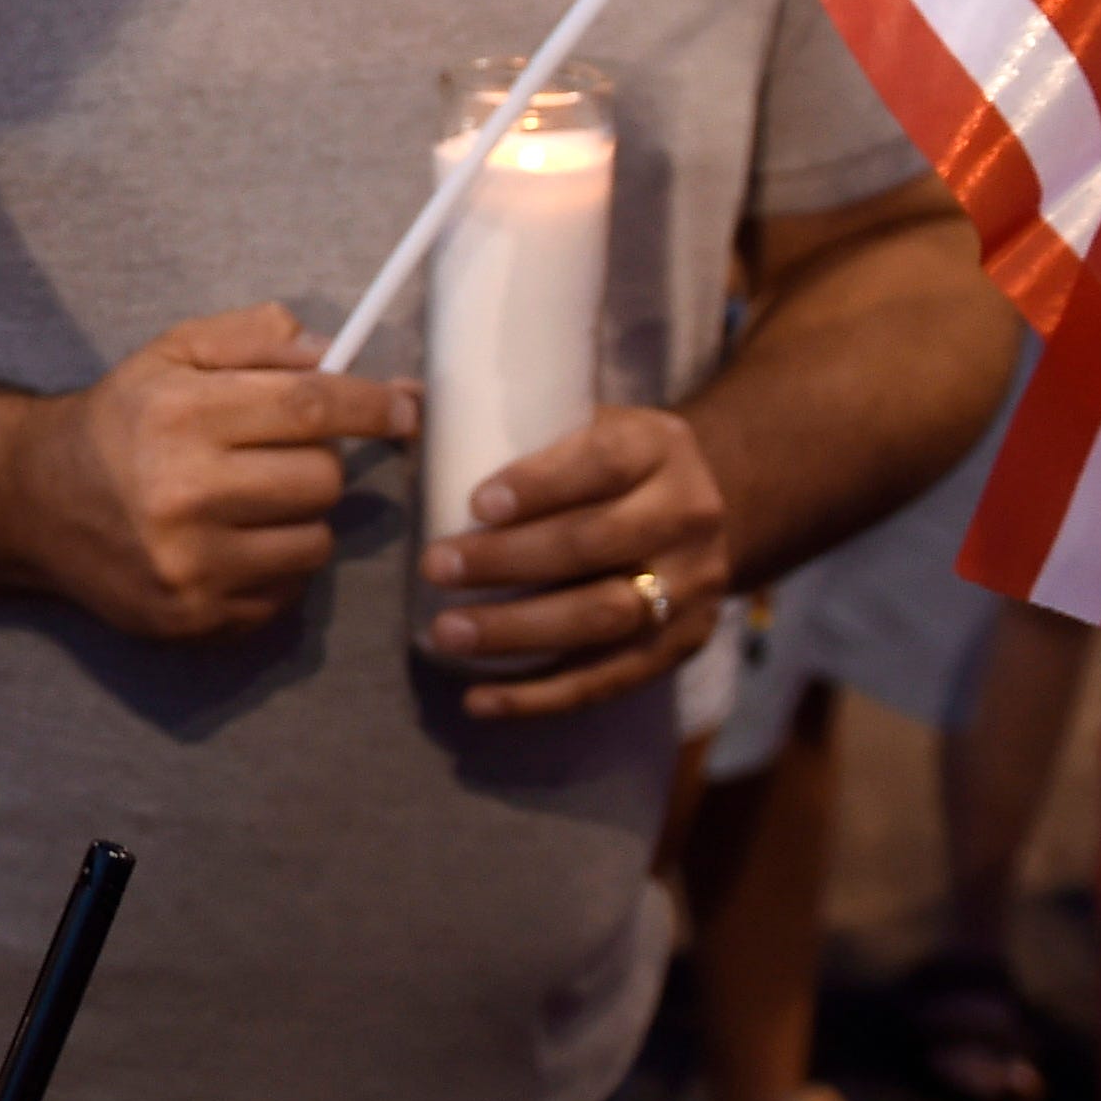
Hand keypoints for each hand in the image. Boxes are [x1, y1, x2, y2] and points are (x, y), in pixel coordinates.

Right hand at [10, 303, 414, 636]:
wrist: (34, 502)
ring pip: (315, 541)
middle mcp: (182, 492)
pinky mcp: (192, 615)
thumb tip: (334, 353)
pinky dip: (276, 565)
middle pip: (322, 480)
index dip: (371, 406)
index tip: (403, 408)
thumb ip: (251, 338)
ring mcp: (189, 563)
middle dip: (319, 462)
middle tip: (281, 455)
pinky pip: (286, 592)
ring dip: (300, 518)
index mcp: (179, 415)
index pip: (309, 408)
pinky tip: (233, 543)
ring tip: (253, 501)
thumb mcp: (170, 353)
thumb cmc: (117, 420)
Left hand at [418, 404, 729, 716]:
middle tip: (435, 567)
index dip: (540, 485)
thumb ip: (495, 415)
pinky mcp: (682, 644)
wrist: (705, 504)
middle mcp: (687, 514)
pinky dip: (542, 695)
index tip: (476, 504)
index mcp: (656, 446)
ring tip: (446, 634)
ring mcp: (691, 586)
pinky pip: (610, 678)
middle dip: (510, 561)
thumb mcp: (577, 419)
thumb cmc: (606, 461)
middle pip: (595, 544)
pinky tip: (481, 700)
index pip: (601, 462)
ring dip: (519, 631)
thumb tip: (395, 400)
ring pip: (604, 616)